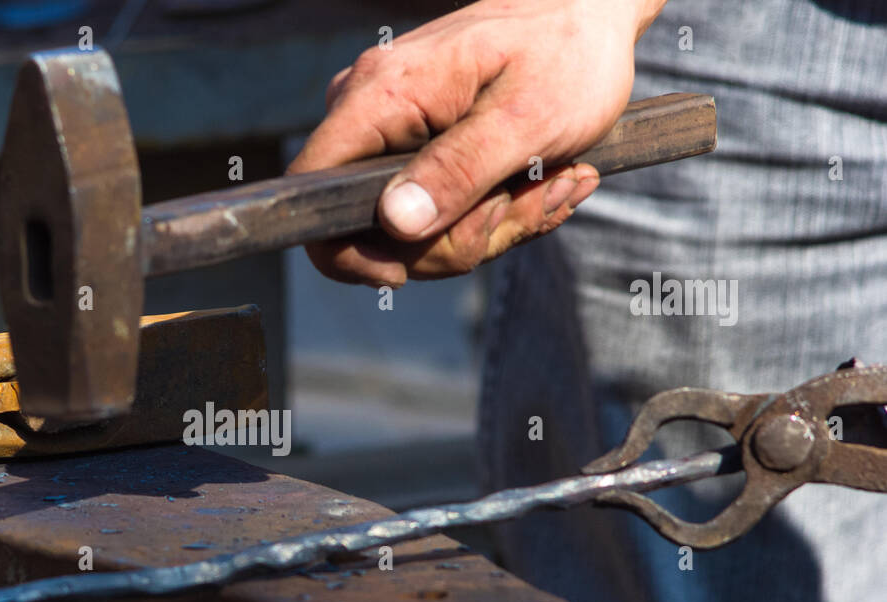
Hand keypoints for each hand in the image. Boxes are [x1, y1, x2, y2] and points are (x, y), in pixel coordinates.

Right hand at [287, 0, 665, 285]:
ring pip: (414, 230)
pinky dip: (492, 213)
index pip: (311, 188)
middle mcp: (370, 112)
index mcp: (381, 95)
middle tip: (527, 200)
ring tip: (547, 182)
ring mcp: (391, 131)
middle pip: (372, 228)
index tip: (401, 272)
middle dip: (455, 238)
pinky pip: (437, 211)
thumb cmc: (568, 53)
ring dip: (489, 226)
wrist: (594, 16)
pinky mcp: (417, 146)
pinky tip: (536, 182)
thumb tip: (394, 221)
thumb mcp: (525, 119)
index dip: (343, 248)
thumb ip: (458, 170)